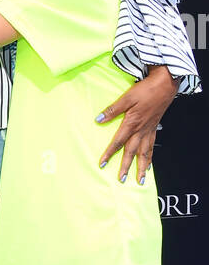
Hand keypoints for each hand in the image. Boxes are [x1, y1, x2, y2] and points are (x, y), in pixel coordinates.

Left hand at [96, 65, 176, 182]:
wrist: (166, 85)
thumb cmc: (146, 90)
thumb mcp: (127, 97)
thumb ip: (113, 110)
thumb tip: (98, 120)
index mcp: (132, 123)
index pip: (118, 142)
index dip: (109, 153)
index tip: (102, 164)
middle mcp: (141, 130)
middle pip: (132, 152)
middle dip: (126, 166)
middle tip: (122, 179)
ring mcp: (149, 130)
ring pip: (145, 152)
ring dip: (142, 167)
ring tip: (141, 179)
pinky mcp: (155, 128)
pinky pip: (152, 146)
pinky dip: (150, 157)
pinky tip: (149, 163)